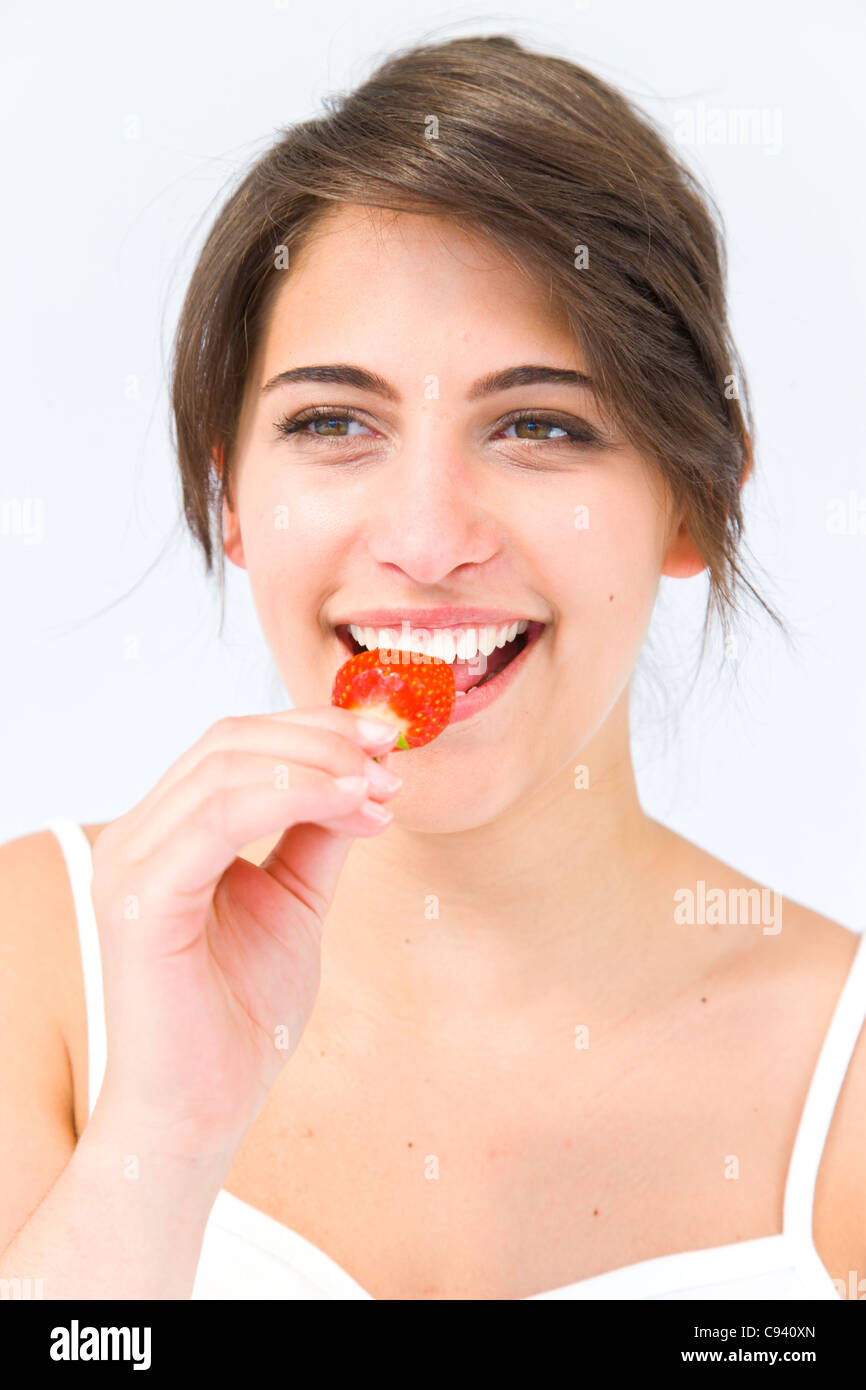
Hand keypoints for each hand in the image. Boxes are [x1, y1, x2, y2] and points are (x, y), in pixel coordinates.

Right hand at [87, 706, 400, 1160]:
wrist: (202, 1111)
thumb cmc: (241, 1016)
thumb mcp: (293, 903)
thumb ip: (316, 836)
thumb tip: (364, 778)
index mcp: (166, 834)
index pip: (234, 744)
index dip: (312, 729)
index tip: (386, 740)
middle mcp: (138, 837)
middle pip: (229, 740)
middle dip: (321, 737)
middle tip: (391, 758)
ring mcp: (132, 864)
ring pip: (226, 766)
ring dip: (318, 765)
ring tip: (381, 789)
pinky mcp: (143, 900)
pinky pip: (219, 817)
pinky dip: (294, 795)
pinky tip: (352, 806)